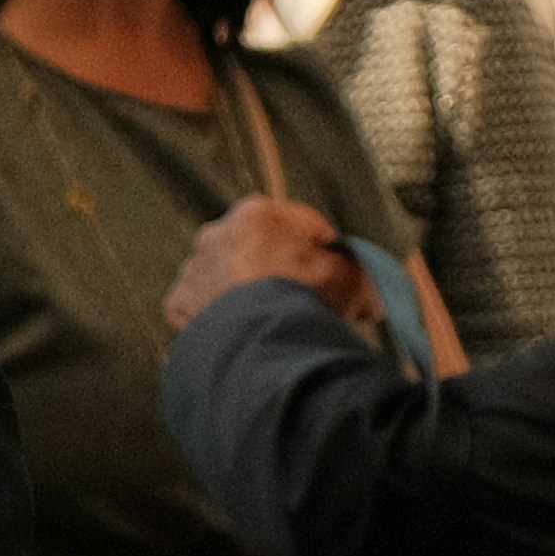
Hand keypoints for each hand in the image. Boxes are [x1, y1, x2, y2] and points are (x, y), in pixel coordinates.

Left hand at [163, 194, 375, 339]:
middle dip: (278, 274)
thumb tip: (374, 295)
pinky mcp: (181, 304)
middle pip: (259, 253)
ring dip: (244, 298)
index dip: (322, 255)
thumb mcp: (353, 279)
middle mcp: (218, 233)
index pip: (299, 228)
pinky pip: (202, 311)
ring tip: (270, 326)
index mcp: (257, 214)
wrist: (264, 342)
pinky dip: (219, 323)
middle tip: (302, 305)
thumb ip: (363, 276)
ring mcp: (196, 269)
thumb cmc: (308, 301)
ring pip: (227, 281)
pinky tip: (242, 337)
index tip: (333, 279)